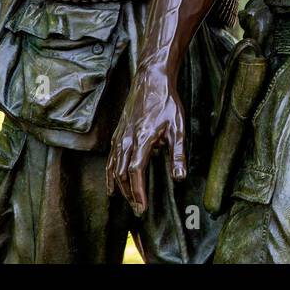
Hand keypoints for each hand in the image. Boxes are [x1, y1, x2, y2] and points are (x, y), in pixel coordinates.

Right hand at [106, 63, 187, 214]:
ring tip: (126, 201)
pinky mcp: (117, 133)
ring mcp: (120, 136)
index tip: (142, 207)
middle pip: (122, 174)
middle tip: (138, 209)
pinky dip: (110, 174)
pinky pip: (110, 158)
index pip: (136, 172)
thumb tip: (179, 177)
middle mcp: (127, 140)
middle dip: (129, 194)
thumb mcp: (178, 127)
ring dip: (119, 187)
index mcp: (143, 139)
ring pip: (114, 167)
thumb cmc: (166, 102)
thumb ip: (177, 154)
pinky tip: (112, 184)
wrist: (151, 80)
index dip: (138, 192)